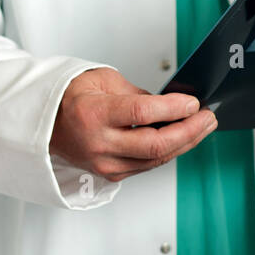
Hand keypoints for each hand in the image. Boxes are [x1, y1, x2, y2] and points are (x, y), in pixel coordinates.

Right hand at [50, 67, 216, 181]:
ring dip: (185, 143)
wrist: (45, 123)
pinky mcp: (111, 174)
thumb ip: (138, 94)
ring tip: (202, 127)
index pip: (141, 114)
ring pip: (156, 159)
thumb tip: (172, 105)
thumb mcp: (102, 80)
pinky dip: (168, 152)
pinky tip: (181, 139)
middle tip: (208, 117)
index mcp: (92, 114)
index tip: (193, 102)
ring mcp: (104, 163)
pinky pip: (148, 165)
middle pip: (155, 145)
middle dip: (190, 131)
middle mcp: (98, 143)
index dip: (173, 108)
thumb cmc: (70, 97)